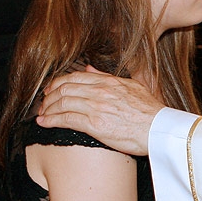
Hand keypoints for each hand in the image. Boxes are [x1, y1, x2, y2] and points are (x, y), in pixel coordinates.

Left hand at [37, 66, 161, 155]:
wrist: (160, 130)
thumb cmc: (150, 112)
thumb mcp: (132, 86)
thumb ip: (108, 78)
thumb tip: (89, 70)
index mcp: (109, 82)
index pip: (75, 77)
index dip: (58, 83)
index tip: (51, 90)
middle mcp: (100, 92)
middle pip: (64, 88)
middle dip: (48, 96)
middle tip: (43, 103)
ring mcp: (97, 107)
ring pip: (62, 102)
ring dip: (47, 108)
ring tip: (41, 114)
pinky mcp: (94, 125)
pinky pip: (66, 119)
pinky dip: (51, 120)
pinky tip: (44, 123)